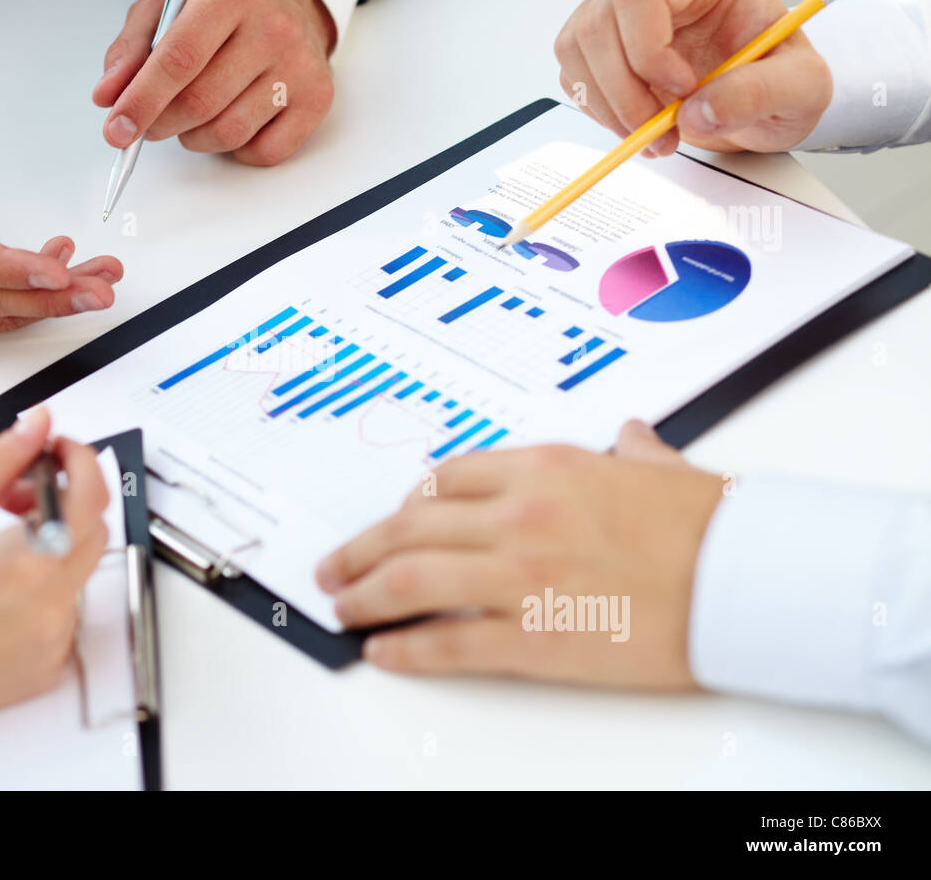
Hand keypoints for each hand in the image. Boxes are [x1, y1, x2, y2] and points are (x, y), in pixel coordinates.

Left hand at [93, 0, 336, 165]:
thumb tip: (108, 96)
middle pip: (201, 103)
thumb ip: (130, 50)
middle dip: (162, 124)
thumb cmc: (220, 10)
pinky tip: (233, 120)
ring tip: (192, 118)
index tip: (117, 130)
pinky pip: (263, 152)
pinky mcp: (317, 99)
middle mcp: (273, 27)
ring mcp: (299, 66)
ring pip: (229, 133)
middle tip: (149, 124)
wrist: (287, 4)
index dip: (141, 100)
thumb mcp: (166, 10)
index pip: (179, 58)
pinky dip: (237, 150)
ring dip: (196, 138)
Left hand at [315, 421, 724, 687]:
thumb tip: (628, 435)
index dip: (404, 505)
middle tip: (334, 567)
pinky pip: (448, 641)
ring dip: (365, 594)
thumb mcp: (661, 467)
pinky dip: (405, 648)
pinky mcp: (535, 636)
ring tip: (341, 607)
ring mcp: (522, 574)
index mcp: (547, 468)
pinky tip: (382, 651)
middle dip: (360, 549)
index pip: (446, 479)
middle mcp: (520, 514)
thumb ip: (630, 451)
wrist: (752, 577)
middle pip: (409, 526)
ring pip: (412, 578)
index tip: (388, 522)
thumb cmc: (714, 524)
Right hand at [553, 0, 831, 154]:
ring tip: (654, 135)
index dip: (648, 51)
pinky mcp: (598, 41)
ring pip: (576, 50)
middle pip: (599, 24)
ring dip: (609, 107)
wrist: (758, 91)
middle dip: (624, 93)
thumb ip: (758, 94)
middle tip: (662, 131)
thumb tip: (697, 111)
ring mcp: (617, 4)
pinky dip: (601, 112)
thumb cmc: (779, 74)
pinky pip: (574, 76)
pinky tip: (639, 123)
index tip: (681, 93)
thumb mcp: (800, 88)